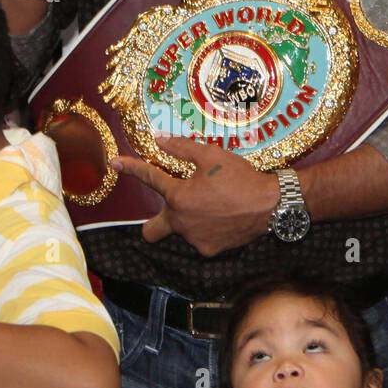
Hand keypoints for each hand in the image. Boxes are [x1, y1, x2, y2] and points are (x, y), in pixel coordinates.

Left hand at [112, 136, 279, 256]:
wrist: (271, 204)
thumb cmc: (240, 177)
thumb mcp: (211, 156)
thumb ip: (182, 148)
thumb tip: (158, 138)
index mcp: (178, 196)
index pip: (149, 179)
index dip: (130, 168)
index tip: (115, 163)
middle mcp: (181, 222)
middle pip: (152, 231)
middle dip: (152, 224)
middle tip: (168, 211)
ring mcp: (195, 239)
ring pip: (182, 231)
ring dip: (189, 220)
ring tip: (212, 207)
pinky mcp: (210, 249)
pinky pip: (201, 239)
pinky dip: (207, 229)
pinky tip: (223, 218)